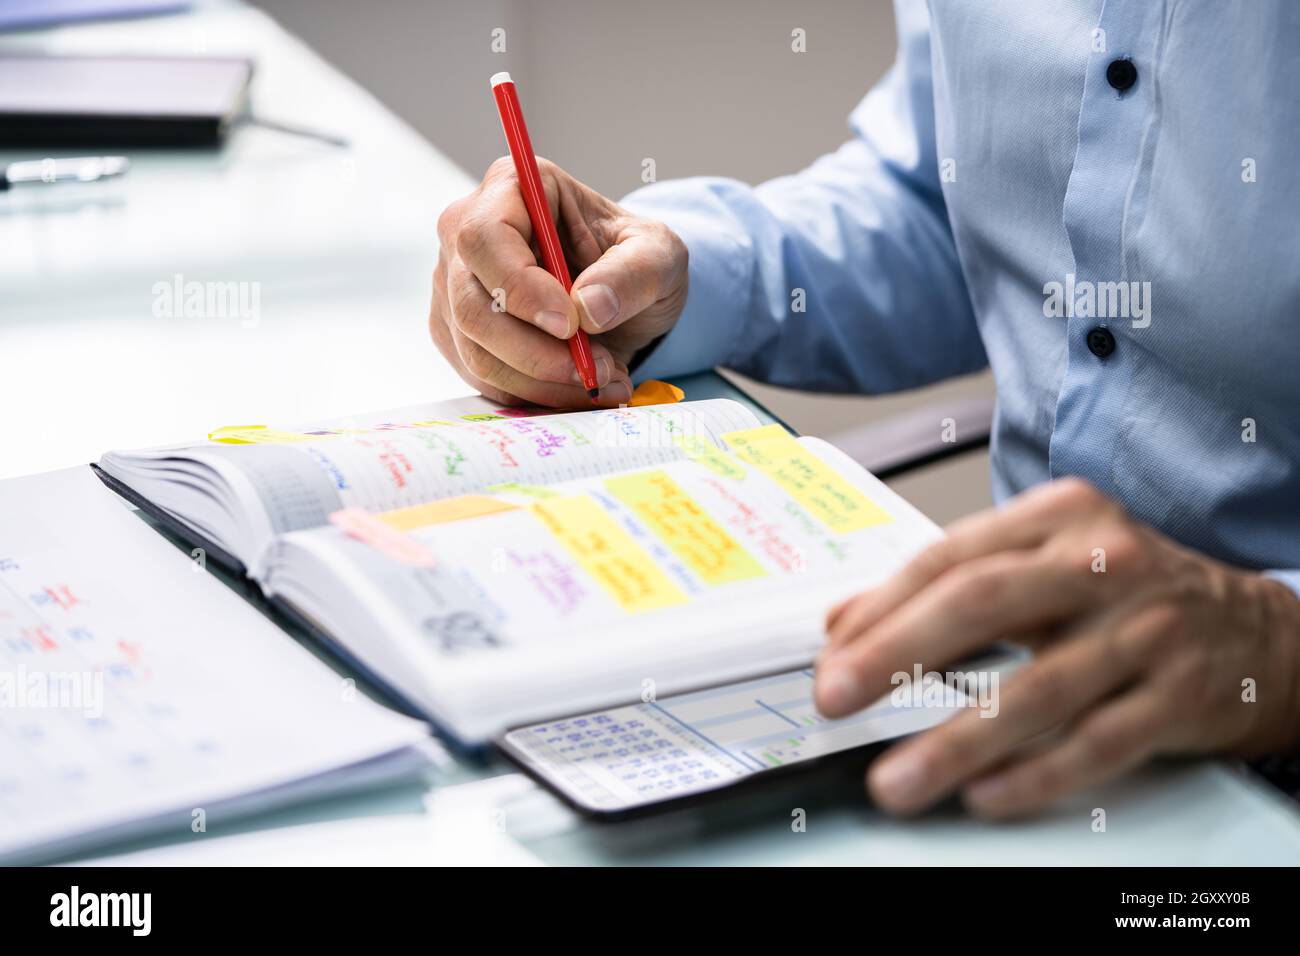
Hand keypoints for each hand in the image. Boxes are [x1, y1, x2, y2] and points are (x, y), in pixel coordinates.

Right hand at [430, 157, 687, 407]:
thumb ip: (633, 274)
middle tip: (597, 370)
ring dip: (543, 382)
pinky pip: (483, 378)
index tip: (569, 325)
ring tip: (603, 378)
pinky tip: (578, 387)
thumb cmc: (636, 261)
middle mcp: (469, 232)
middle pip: (472, 305)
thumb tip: (588, 308)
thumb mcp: (660, 256)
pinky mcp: (459, 333)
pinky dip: (534, 394)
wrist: (624, 297)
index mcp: (513, 187)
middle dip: (536, 353)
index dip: (520, 288)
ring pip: (476, 352)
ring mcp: (455, 285)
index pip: (486, 237)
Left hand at [814, 477, 1299, 817]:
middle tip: (836, 697)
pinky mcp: (1179, 696)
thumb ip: (945, 584)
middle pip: (981, 603)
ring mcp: (1146, 630)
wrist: (1256, 631)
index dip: (881, 608)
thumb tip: (844, 622)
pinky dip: (1033, 775)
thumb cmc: (1127, 593)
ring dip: (954, 742)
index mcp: (1060, 517)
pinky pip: (1094, 744)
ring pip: (1036, 689)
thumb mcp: (1040, 563)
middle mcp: (1104, 563)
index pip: (950, 557)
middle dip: (895, 653)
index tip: (830, 654)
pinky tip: (984, 795)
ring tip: (897, 780)